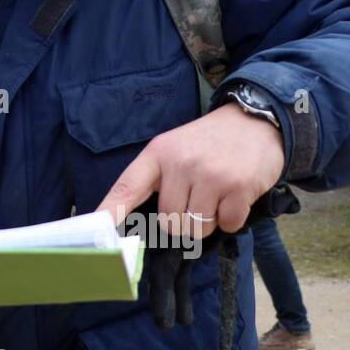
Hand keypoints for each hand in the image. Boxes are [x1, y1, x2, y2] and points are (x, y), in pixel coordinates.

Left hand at [96, 103, 284, 238]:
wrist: (254, 120)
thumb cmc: (208, 142)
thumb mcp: (174, 148)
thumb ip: (156, 179)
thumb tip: (138, 221)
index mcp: (158, 153)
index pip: (128, 186)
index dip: (110, 210)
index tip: (95, 228)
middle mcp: (181, 163)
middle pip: (169, 221)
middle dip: (184, 220)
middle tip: (198, 198)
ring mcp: (210, 175)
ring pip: (197, 228)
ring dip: (208, 222)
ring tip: (216, 195)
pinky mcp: (238, 187)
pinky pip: (227, 226)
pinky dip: (231, 220)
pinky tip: (235, 197)